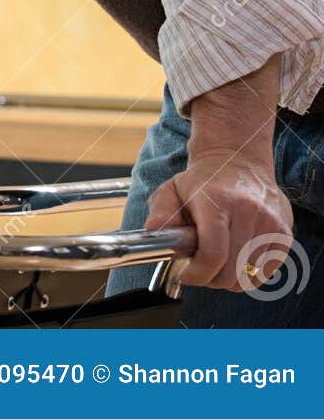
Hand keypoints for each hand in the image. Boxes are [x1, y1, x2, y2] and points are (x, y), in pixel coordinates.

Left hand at [145, 148, 293, 290]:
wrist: (237, 160)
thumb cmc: (202, 180)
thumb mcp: (172, 189)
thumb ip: (161, 212)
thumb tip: (154, 230)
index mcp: (218, 202)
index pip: (213, 254)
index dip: (197, 274)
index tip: (185, 274)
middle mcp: (249, 212)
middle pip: (232, 271)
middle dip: (210, 279)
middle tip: (198, 270)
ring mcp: (271, 224)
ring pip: (249, 276)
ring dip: (229, 279)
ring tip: (216, 264)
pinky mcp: (284, 233)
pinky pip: (267, 272)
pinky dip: (249, 275)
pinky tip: (235, 260)